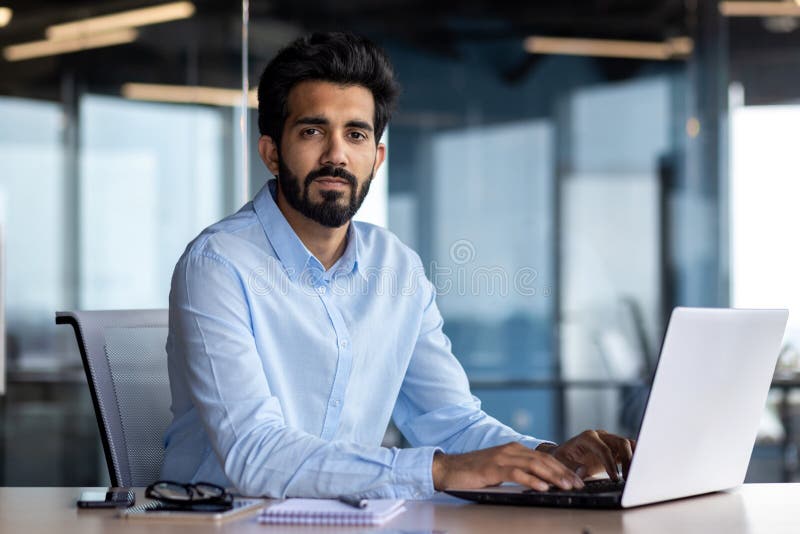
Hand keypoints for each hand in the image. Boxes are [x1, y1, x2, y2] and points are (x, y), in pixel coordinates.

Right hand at [431, 442, 584, 491]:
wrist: (450, 468)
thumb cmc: (475, 471)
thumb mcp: (502, 469)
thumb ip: (520, 471)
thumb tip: (541, 482)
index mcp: (514, 449)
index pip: (544, 458)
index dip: (562, 468)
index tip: (576, 479)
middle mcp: (511, 450)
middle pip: (543, 460)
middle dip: (563, 473)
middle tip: (577, 485)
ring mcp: (502, 457)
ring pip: (534, 465)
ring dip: (552, 476)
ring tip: (565, 486)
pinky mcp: (493, 468)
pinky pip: (516, 473)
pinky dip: (531, 480)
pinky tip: (542, 487)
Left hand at [539, 430, 635, 480]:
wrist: (564, 453)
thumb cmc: (562, 457)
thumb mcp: (561, 461)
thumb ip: (571, 466)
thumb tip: (583, 471)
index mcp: (587, 437)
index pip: (603, 448)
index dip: (610, 463)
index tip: (614, 478)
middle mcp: (601, 436)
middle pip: (620, 442)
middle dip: (627, 459)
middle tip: (628, 478)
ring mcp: (609, 441)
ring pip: (628, 444)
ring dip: (634, 458)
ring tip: (635, 475)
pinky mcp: (614, 449)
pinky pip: (629, 450)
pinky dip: (635, 457)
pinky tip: (636, 470)